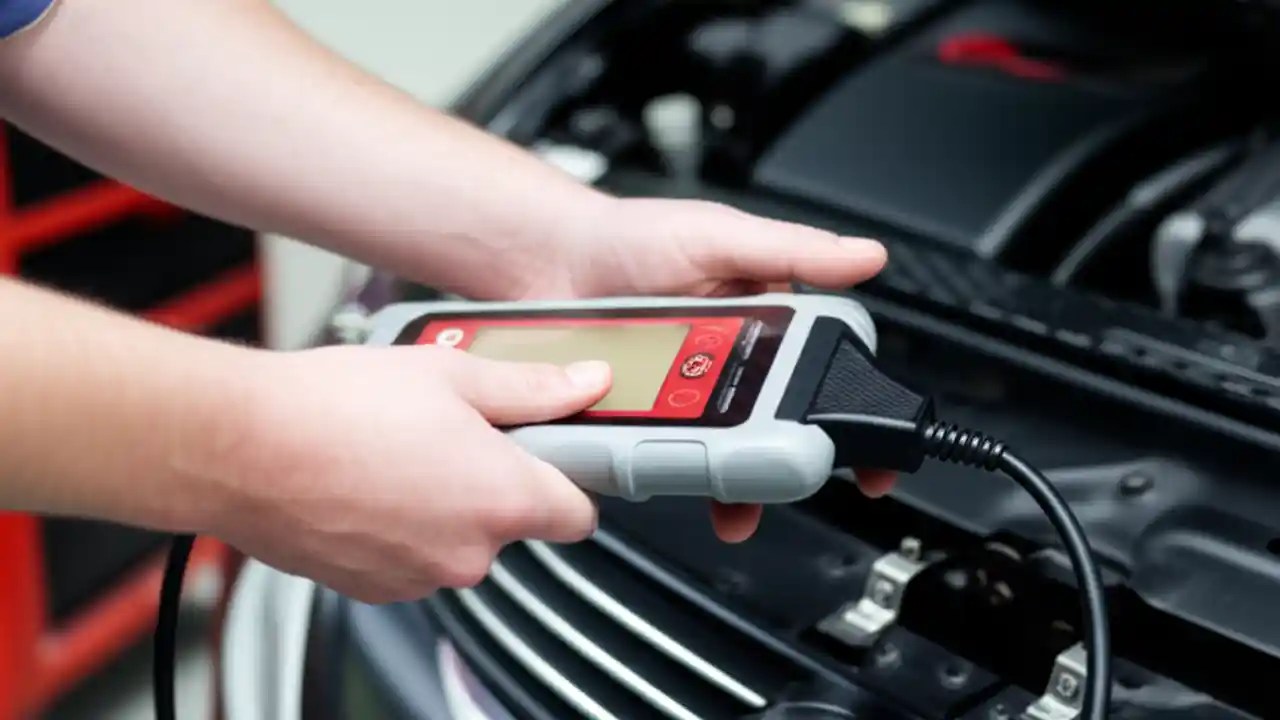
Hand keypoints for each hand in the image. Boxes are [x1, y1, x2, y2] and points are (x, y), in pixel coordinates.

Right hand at [208, 344, 611, 602]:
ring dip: (444, 503)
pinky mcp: (374, 587)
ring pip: (459, 540)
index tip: (556, 452)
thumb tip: (584, 383)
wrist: (237, 446)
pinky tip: (369, 480)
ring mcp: (419, 577)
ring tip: (398, 450)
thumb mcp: (451, 372)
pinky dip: (401, 526)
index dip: (573, 477)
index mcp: (503, 499)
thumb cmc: (334, 407)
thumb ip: (532, 387)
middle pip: (514, 523)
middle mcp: (469, 553)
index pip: (581, 513)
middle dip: (494, 480)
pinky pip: (412, 556)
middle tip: (454, 431)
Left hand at [520, 196, 896, 542]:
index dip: (843, 423)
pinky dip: (660, 474)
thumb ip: (791, 249)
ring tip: (723, 496)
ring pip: (717, 459)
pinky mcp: (635, 424)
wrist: (544, 259)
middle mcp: (724, 368)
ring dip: (724, 485)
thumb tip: (865, 257)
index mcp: (762, 324)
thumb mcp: (719, 236)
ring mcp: (679, 400)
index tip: (867, 462)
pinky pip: (655, 462)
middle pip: (770, 434)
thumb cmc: (627, 238)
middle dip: (782, 470)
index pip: (817, 380)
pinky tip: (659, 472)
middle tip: (782, 482)